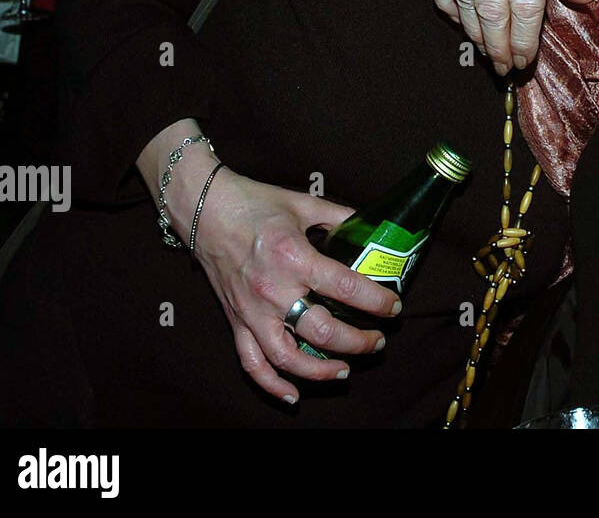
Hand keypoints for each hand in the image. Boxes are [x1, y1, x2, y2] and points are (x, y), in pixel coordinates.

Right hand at [188, 167, 401, 404]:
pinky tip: (293, 395)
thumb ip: (339, 217)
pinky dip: (271, 384)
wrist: (204, 208)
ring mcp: (252, 311)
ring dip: (320, 371)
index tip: (394, 308)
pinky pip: (251, 362)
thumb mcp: (304, 203)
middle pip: (323, 331)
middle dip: (358, 341)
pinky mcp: (236, 320)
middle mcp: (274, 291)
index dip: (376, 302)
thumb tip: (368, 226)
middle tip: (377, 341)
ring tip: (345, 371)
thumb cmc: (255, 203)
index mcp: (295, 257)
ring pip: (288, 357)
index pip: (346, 288)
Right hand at [429, 0, 593, 73]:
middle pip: (490, 10)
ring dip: (473, 32)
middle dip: (497, 47)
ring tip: (486, 51)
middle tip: (504, 69)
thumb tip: (578, 2)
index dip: (525, 41)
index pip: (526, 6)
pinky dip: (446, 4)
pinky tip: (459, 19)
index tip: (526, 60)